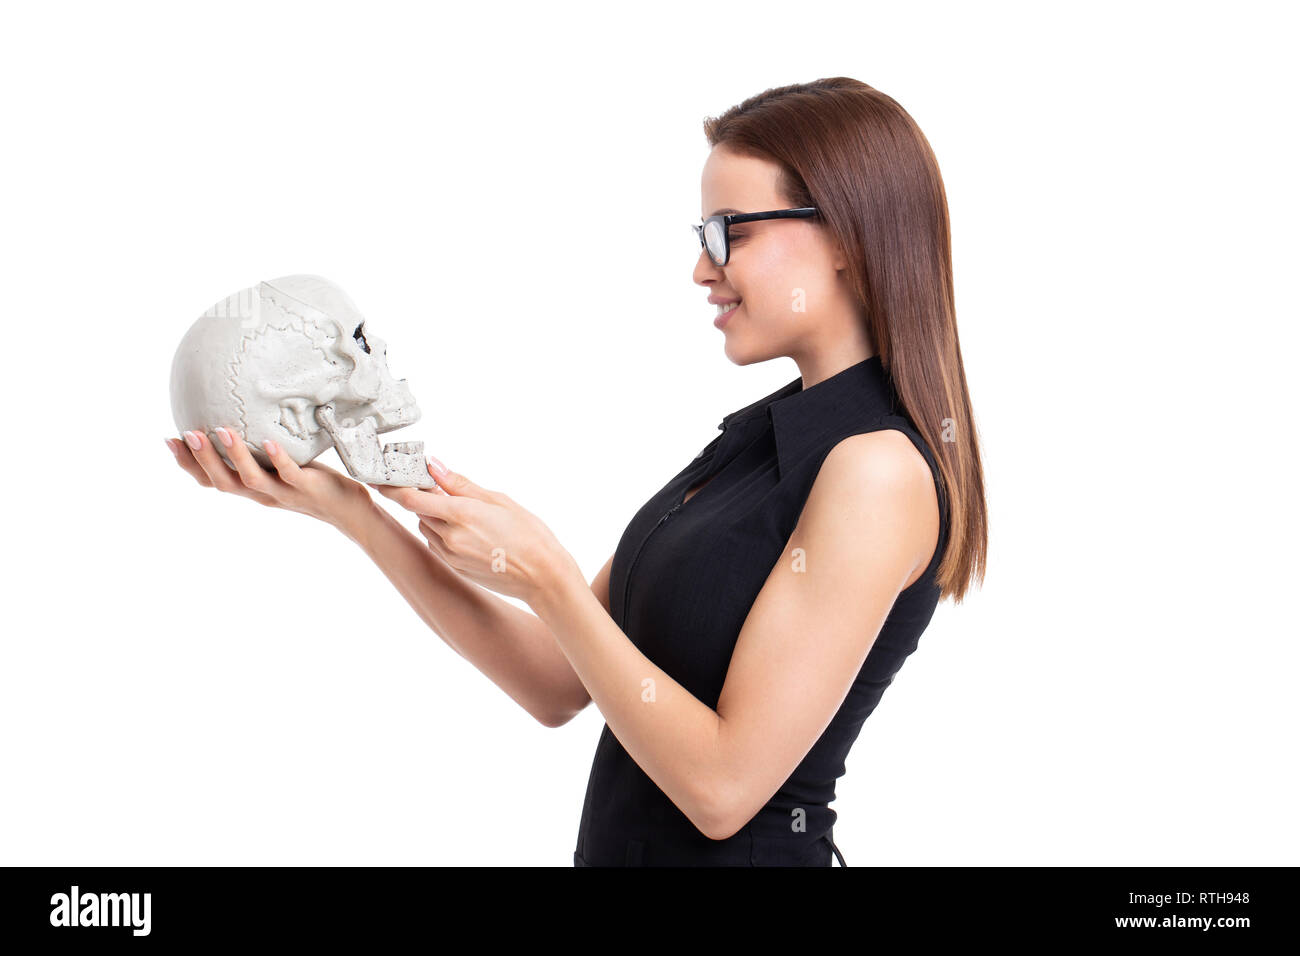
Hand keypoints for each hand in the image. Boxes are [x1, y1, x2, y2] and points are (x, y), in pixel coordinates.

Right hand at [165, 427, 370, 529]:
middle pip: (222, 482)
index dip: (188, 464)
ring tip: (221, 431)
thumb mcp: (279, 467)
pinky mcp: (306, 488)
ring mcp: (283, 493)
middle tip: (185, 435)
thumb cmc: (311, 482)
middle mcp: (261, 494)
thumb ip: (260, 453)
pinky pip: (289, 474)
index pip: (211, 481)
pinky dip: (278, 459)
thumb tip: (244, 418)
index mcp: (250, 489)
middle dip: (201, 460)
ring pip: (250, 480)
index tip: (169, 441)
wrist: (347, 510)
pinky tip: (270, 443)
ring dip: (234, 456)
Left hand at [371, 456, 578, 605]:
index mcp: (461, 514)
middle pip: (419, 511)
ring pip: (427, 528)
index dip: (390, 488)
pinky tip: (468, 532)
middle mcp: (450, 537)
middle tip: (439, 488)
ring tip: (465, 514)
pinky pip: (437, 545)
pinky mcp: (455, 568)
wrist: (543, 576)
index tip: (378, 479)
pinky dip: (443, 533)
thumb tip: (433, 466)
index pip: (411, 498)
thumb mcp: (499, 500)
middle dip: (423, 498)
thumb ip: (461, 484)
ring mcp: (451, 555)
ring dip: (434, 517)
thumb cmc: (529, 534)